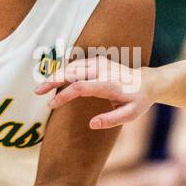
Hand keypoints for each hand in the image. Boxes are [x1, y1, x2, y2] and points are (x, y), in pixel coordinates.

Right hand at [34, 57, 154, 128]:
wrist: (148, 81)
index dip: (63, 95)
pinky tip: (53, 80)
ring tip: (41, 88)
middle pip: (72, 72)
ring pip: (71, 66)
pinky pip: (76, 65)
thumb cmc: (138, 101)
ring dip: (55, 75)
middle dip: (53, 81)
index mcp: (109, 84)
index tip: (52, 105)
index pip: (80, 87)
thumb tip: (91, 124)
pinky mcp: (96, 61)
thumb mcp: (131, 115)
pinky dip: (63, 71)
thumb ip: (111, 120)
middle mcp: (102, 70)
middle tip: (37, 92)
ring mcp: (99, 63)